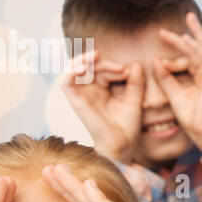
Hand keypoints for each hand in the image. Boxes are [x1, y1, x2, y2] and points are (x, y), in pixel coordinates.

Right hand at [57, 49, 142, 163]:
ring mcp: (82, 96)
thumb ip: (135, 82)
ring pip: (75, 70)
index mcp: (103, 90)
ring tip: (97, 56)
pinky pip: (65, 82)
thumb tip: (135, 63)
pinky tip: (83, 65)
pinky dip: (70, 70)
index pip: (103, 70)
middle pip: (90, 67)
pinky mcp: (76, 101)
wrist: (123, 145)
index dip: (113, 66)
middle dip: (105, 63)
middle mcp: (90, 92)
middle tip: (122, 69)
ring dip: (84, 60)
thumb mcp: (134, 99)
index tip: (129, 70)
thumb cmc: (128, 126)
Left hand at [154, 12, 201, 155]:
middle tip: (189, 15)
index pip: (193, 53)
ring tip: (185, 22)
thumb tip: (156, 60)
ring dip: (193, 36)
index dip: (181, 42)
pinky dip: (195, 49)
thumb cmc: (191, 116)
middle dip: (196, 31)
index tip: (166, 34)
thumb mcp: (173, 92)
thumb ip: (165, 76)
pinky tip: (186, 40)